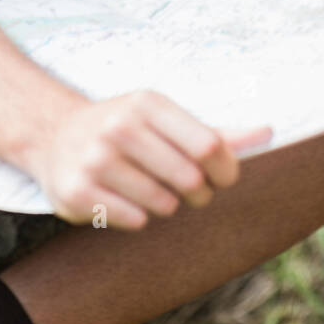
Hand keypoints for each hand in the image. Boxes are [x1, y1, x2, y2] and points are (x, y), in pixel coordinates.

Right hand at [22, 89, 272, 229]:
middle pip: (191, 179)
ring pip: (164, 204)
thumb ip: (216, 133)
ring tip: (147, 187)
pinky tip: (122, 198)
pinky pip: (135, 220)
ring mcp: (96, 159)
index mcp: (148, 103)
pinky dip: (138, 216)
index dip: (227, 170)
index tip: (221, 176)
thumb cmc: (125, 128)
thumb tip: (269, 133)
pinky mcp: (78, 191)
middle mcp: (120, 126)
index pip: (210, 146)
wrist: (54, 134)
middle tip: (184, 186)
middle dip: (197, 192)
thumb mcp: (166, 120)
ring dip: (166, 204)